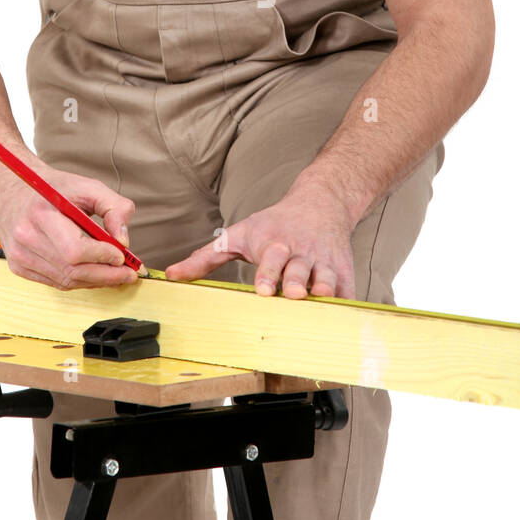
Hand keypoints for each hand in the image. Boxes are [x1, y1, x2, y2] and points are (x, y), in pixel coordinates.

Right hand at [0, 147, 136, 290]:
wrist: (13, 189)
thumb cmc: (52, 187)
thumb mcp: (88, 186)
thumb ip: (115, 208)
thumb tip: (124, 241)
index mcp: (41, 214)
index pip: (75, 250)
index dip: (102, 256)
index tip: (121, 255)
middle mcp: (26, 238)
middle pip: (72, 271)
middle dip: (106, 275)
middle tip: (129, 273)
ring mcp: (19, 256)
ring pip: (66, 280)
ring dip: (95, 281)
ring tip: (116, 274)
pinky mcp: (18, 266)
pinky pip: (56, 282)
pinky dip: (79, 280)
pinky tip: (93, 272)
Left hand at [165, 182, 357, 299]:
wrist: (320, 202)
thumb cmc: (272, 224)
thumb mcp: (237, 235)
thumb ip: (205, 258)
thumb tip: (171, 276)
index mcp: (274, 244)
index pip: (270, 260)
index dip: (268, 274)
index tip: (263, 290)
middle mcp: (301, 252)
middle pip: (300, 269)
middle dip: (297, 281)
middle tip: (293, 294)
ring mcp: (325, 262)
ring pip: (327, 278)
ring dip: (324, 289)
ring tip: (319, 299)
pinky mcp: (344, 271)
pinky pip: (349, 290)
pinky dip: (347, 303)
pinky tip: (345, 317)